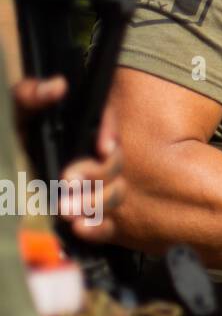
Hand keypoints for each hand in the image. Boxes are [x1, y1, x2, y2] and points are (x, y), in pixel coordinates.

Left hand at [12, 75, 125, 239]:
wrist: (4, 174)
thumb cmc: (15, 137)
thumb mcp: (18, 114)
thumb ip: (30, 95)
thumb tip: (57, 87)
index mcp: (83, 132)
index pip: (109, 127)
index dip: (110, 134)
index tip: (101, 147)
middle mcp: (93, 159)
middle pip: (115, 166)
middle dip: (95, 176)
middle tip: (68, 182)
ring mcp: (92, 189)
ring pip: (116, 194)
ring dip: (97, 203)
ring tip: (69, 210)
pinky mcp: (87, 216)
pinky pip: (108, 226)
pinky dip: (99, 229)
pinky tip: (80, 227)